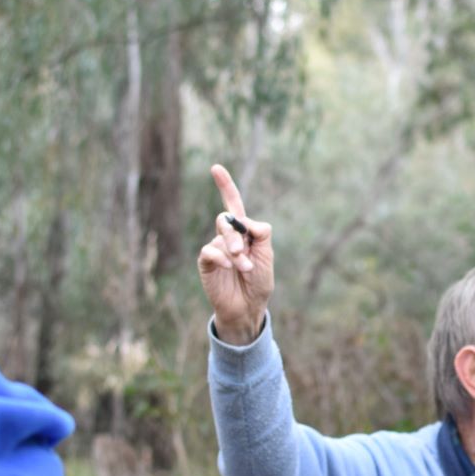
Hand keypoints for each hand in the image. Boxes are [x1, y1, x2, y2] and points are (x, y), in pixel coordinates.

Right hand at [197, 164, 274, 345]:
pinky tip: (230, 268)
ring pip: (221, 237)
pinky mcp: (206, 262)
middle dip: (236, 234)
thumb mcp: (267, 256)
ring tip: (244, 268)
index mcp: (244, 232)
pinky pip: (209, 251)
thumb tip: (249, 222)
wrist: (248, 307)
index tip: (215, 168)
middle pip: (227, 220)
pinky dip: (222, 258)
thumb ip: (262, 235)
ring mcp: (216, 249)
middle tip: (243, 253)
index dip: (225, 186)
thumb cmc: (259, 282)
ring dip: (235, 252)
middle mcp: (228, 237)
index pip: (233, 205)